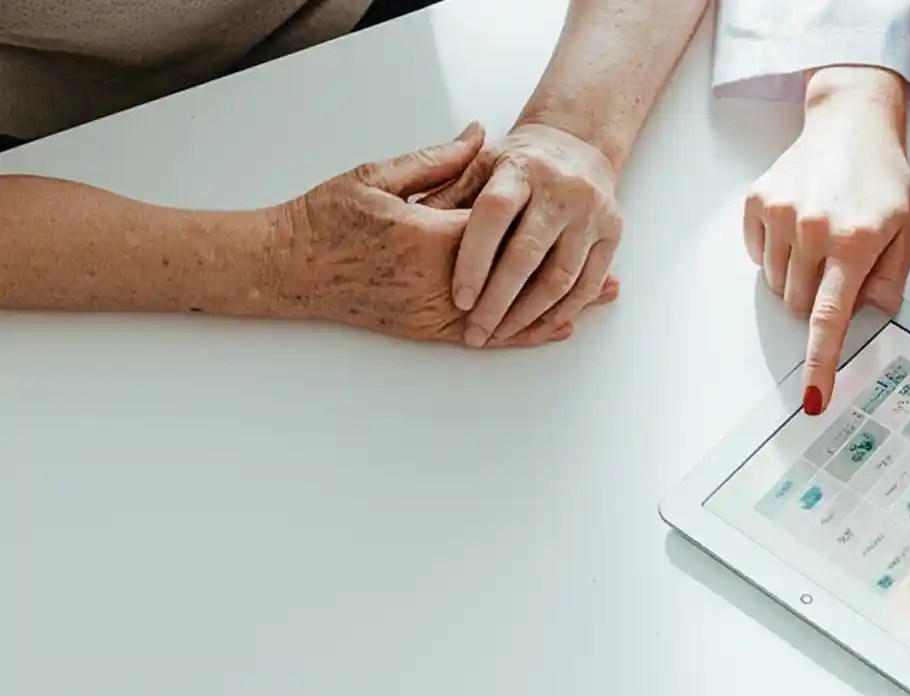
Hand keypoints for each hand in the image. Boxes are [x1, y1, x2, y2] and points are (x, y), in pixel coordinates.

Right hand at [274, 123, 617, 346]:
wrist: (287, 267)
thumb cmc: (326, 218)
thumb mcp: (378, 175)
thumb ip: (436, 159)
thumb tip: (480, 136)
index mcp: (430, 236)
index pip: (501, 230)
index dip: (543, 226)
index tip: (580, 218)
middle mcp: (437, 280)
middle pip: (518, 279)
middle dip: (566, 277)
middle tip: (614, 280)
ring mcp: (429, 310)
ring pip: (508, 315)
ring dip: (554, 311)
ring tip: (595, 308)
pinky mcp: (421, 329)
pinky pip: (481, 337)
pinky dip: (519, 335)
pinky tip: (548, 331)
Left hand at [432, 123, 622, 347]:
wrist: (579, 144)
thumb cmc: (519, 163)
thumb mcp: (479, 165)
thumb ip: (448, 194)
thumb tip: (410, 224)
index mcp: (521, 169)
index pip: (494, 215)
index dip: (475, 260)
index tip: (459, 298)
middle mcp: (561, 190)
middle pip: (528, 254)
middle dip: (498, 301)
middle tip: (474, 333)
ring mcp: (591, 214)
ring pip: (561, 276)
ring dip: (528, 315)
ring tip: (499, 336)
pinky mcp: (612, 233)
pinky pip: (587, 283)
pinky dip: (562, 311)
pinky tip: (539, 328)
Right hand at [745, 68, 909, 414]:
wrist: (850, 122)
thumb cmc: (881, 177)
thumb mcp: (905, 228)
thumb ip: (891, 276)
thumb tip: (872, 310)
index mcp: (855, 242)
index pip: (830, 318)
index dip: (820, 362)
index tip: (811, 397)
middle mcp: (813, 229)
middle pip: (798, 305)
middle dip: (815, 299)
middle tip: (836, 266)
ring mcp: (781, 214)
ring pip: (775, 283)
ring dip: (795, 276)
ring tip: (818, 239)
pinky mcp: (758, 201)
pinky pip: (757, 254)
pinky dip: (774, 252)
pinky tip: (796, 225)